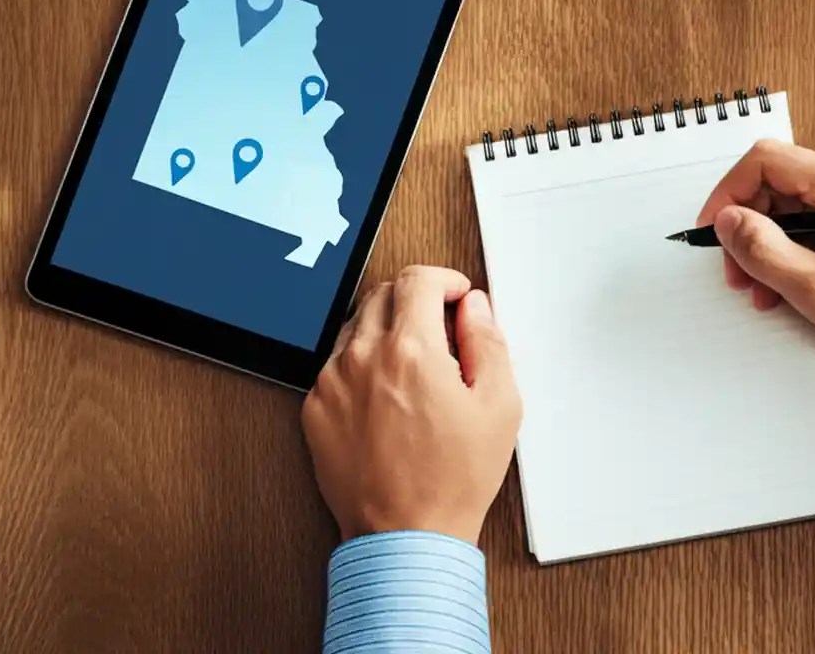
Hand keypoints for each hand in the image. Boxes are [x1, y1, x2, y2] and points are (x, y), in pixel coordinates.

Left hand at [300, 265, 521, 544]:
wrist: (405, 535)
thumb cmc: (452, 480)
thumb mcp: (499, 405)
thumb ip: (488, 342)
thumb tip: (475, 309)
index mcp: (411, 350)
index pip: (419, 279)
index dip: (445, 280)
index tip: (456, 295)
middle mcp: (363, 358)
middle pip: (383, 293)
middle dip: (416, 300)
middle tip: (441, 330)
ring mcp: (332, 383)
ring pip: (356, 326)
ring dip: (387, 329)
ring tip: (416, 368)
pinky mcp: (315, 408)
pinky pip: (337, 364)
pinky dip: (363, 364)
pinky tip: (389, 396)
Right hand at [697, 140, 814, 369]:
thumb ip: (767, 251)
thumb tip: (730, 222)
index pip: (767, 161)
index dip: (729, 194)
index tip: (714, 230)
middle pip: (780, 184)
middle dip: (749, 229)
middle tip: (739, 274)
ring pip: (798, 208)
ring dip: (772, 246)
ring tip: (765, 290)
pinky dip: (799, 250)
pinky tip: (793, 286)